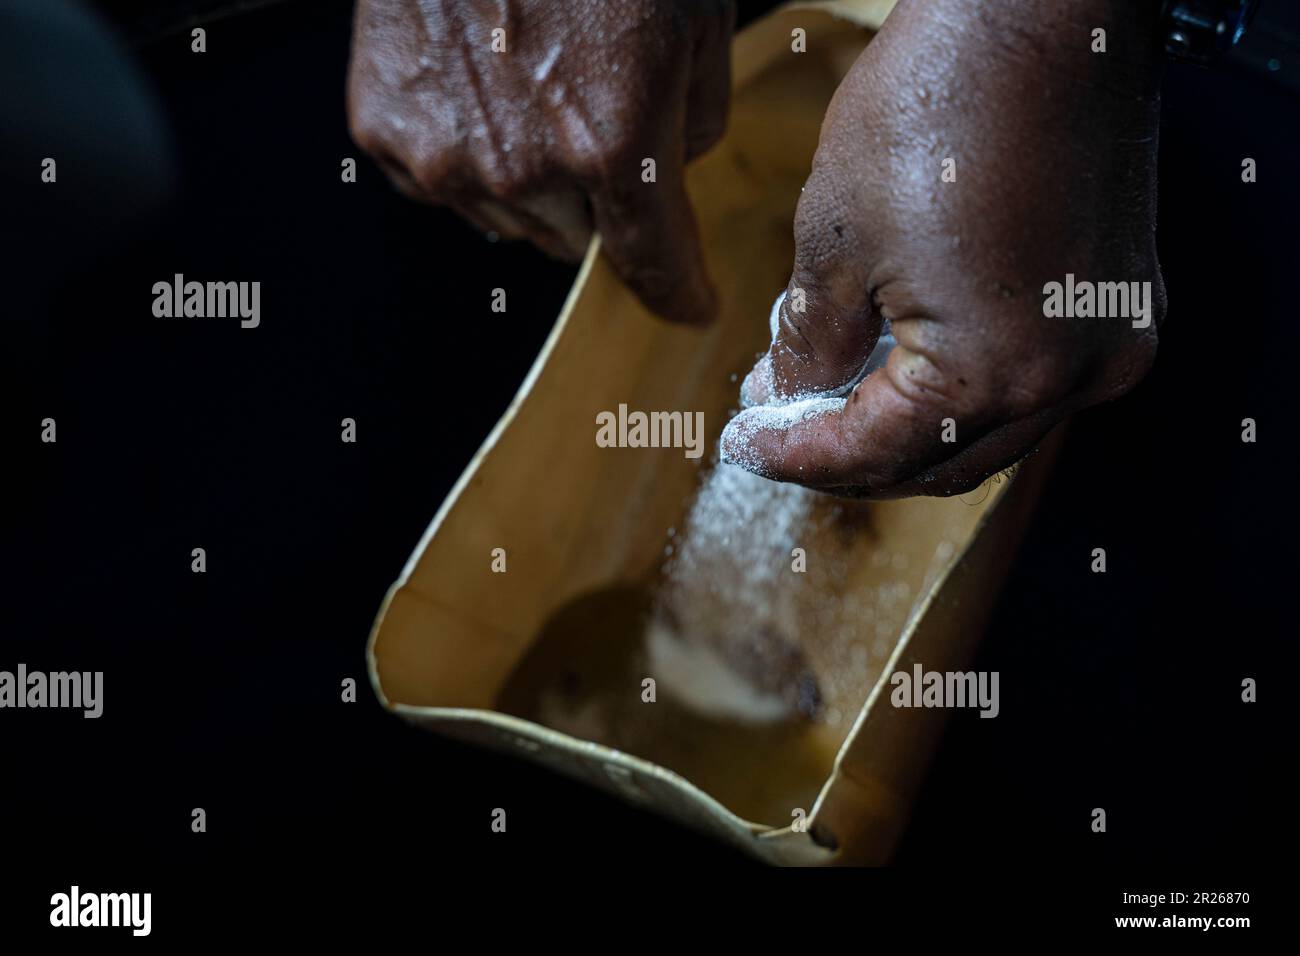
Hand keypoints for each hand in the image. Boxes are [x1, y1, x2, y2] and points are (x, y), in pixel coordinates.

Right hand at [346, 0, 734, 324]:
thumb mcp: (690, 18)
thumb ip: (693, 118)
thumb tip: (669, 168)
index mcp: (612, 141)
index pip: (652, 258)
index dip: (677, 291)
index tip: (690, 308)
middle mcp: (524, 169)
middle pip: (578, 239)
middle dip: (597, 198)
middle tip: (590, 115)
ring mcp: (444, 155)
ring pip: (509, 218)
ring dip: (529, 179)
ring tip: (527, 87)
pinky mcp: (385, 128)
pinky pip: (441, 182)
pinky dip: (464, 151)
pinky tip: (475, 86)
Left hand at [722, 0, 1166, 495]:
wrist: (1039, 9)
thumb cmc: (936, 104)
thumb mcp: (835, 239)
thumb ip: (811, 345)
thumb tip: (791, 397)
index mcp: (995, 373)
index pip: (873, 454)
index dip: (794, 458)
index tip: (744, 447)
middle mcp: (1070, 378)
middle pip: (936, 463)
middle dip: (850, 456)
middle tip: (782, 431)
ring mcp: (1108, 341)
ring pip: (987, 432)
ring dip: (905, 429)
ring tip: (829, 397)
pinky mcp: (1120, 304)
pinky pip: (1030, 383)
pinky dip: (961, 391)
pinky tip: (903, 362)